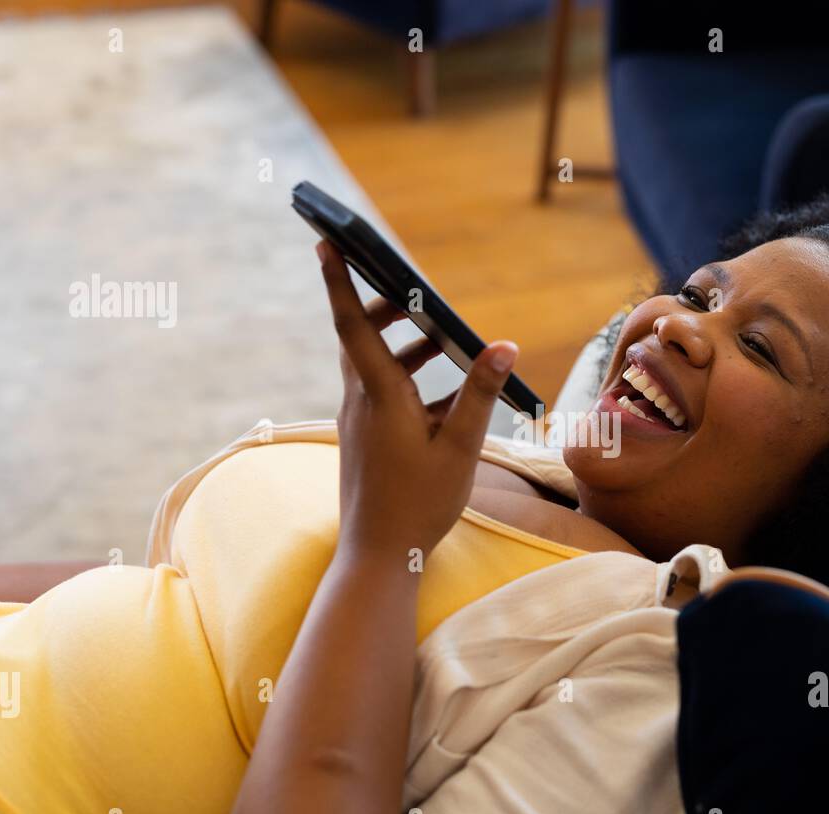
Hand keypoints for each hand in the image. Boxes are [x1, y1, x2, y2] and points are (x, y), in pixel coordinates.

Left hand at [317, 240, 517, 562]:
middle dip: (385, 309)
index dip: (339, 280)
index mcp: (379, 396)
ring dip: (403, 346)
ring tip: (444, 344)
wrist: (380, 556)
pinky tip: (443, 397)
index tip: (325, 241)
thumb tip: (504, 345)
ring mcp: (357, 421)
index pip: (352, 324)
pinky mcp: (363, 438)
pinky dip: (406, 379)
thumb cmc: (420, 504)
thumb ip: (481, 394)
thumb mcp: (461, 448)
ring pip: (372, 364)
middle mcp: (359, 402)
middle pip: (360, 336)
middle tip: (416, 298)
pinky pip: (380, 391)